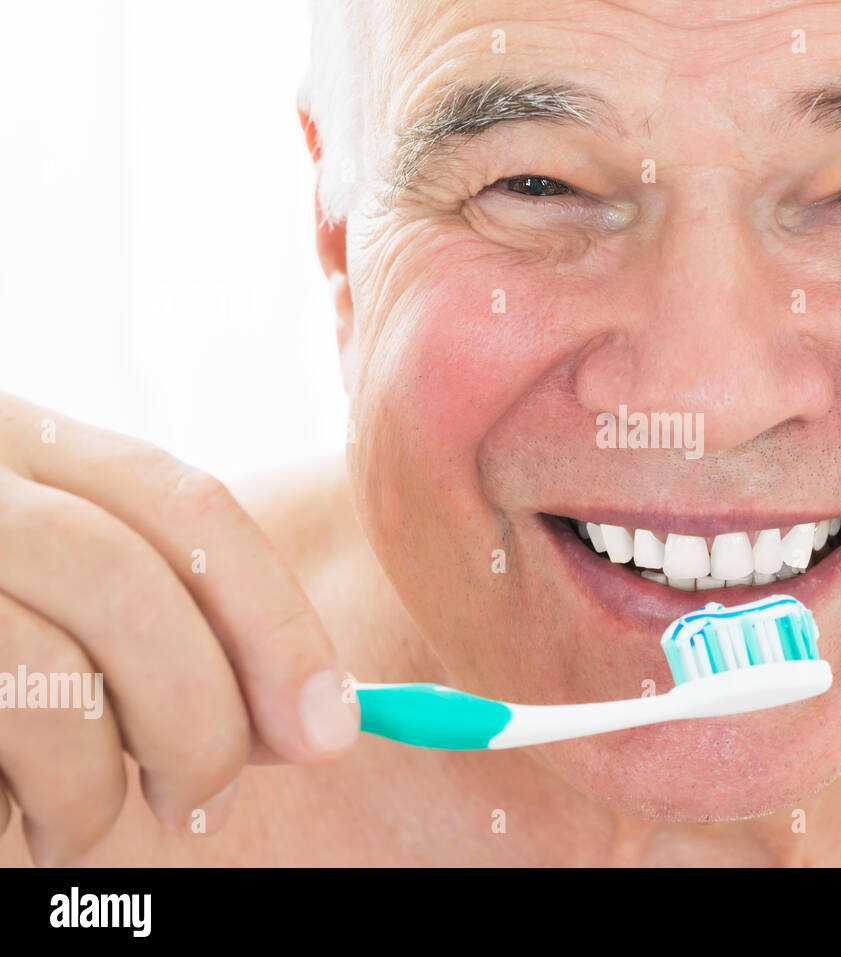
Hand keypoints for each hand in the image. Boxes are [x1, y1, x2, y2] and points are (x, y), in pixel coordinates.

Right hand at [0, 393, 358, 864]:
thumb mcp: (60, 593)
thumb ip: (169, 625)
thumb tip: (314, 717)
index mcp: (14, 438)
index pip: (185, 504)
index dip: (276, 621)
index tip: (331, 725)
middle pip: (127, 585)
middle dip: (201, 715)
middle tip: (209, 797)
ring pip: (42, 683)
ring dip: (92, 788)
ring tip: (82, 822)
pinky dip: (9, 813)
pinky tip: (3, 815)